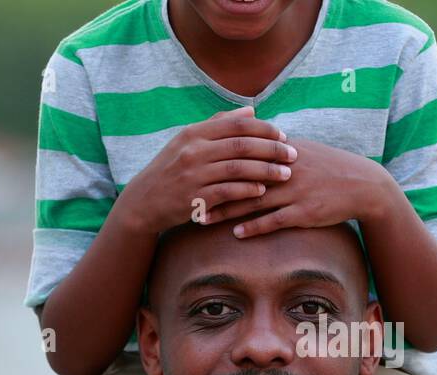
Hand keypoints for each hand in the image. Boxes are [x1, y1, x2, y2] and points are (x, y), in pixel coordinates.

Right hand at [117, 105, 297, 234]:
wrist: (144, 201)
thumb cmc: (172, 169)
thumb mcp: (189, 142)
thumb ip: (219, 125)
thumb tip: (251, 111)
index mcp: (194, 133)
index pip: (237, 125)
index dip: (264, 129)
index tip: (283, 136)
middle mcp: (193, 150)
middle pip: (242, 145)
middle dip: (272, 149)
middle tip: (293, 155)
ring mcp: (193, 174)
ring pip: (239, 168)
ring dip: (266, 171)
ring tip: (286, 174)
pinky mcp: (195, 197)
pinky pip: (229, 192)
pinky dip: (248, 190)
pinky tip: (263, 190)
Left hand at [205, 137, 391, 236]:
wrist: (362, 185)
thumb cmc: (329, 167)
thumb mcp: (303, 148)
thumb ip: (274, 144)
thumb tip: (249, 135)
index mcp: (282, 150)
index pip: (241, 153)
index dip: (216, 162)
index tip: (193, 170)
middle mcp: (285, 168)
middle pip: (240, 178)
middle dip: (212, 188)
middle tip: (188, 197)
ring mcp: (295, 191)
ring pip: (253, 201)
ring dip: (225, 211)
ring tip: (203, 219)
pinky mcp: (305, 211)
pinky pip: (274, 220)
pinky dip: (254, 226)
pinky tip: (237, 233)